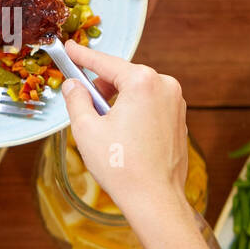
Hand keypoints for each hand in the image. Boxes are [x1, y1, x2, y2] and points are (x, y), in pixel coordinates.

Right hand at [61, 41, 187, 226]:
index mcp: (143, 82)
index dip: (83, 56)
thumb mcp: (87, 129)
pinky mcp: (179, 120)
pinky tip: (123, 138)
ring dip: (118, 102)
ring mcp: (176, 103)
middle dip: (101, 88)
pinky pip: (150, 106)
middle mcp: (165, 86)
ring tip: (105, 130)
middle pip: (122, 76)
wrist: (155, 199)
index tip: (70, 48)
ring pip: (136, 92)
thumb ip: (77, 100)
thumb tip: (73, 86)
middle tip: (85, 109)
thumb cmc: (122, 166)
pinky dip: (133, 113)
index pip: (105, 62)